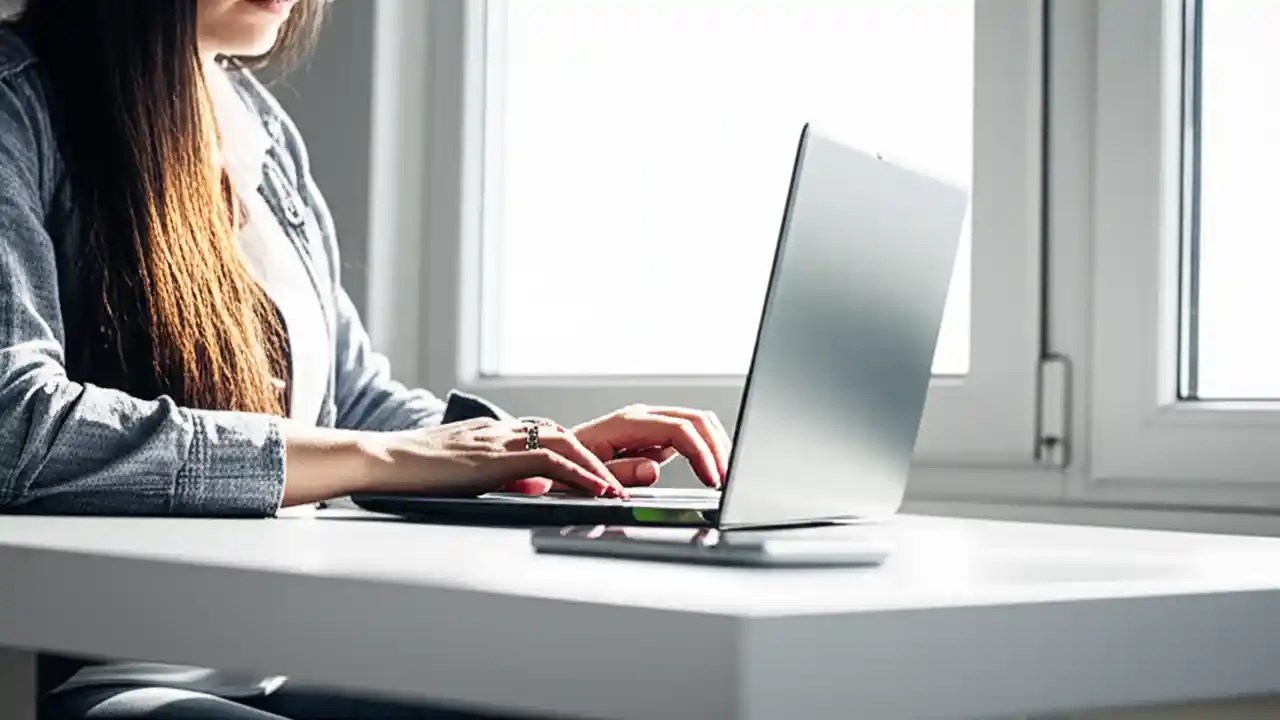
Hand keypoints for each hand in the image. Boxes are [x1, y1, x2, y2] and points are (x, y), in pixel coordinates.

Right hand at [367, 418, 626, 497]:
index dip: (574, 453)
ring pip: (563, 444)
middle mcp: (500, 430)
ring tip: (615, 490)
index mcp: (490, 433)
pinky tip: (595, 490)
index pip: (544, 435)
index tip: (595, 472)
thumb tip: (532, 486)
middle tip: (618, 481)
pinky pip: (549, 461)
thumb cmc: (410, 471)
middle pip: (561, 435)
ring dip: (595, 468)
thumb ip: (499, 475)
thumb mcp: (463, 472)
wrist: (381, 459)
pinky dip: (579, 475)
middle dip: (595, 458)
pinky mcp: (495, 457)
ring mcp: (498, 440)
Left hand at [573, 404, 730, 488]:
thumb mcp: (586, 477)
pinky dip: (705, 447)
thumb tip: (652, 469)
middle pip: (696, 418)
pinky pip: (688, 432)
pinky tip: (709, 468)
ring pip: (697, 421)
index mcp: (626, 423)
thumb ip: (621, 473)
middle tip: (727, 479)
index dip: (701, 452)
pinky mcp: (653, 434)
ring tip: (723, 474)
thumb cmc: (564, 468)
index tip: (712, 479)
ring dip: (715, 445)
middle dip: (717, 448)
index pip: (679, 428)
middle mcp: (640, 417)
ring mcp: (648, 423)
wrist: (551, 458)